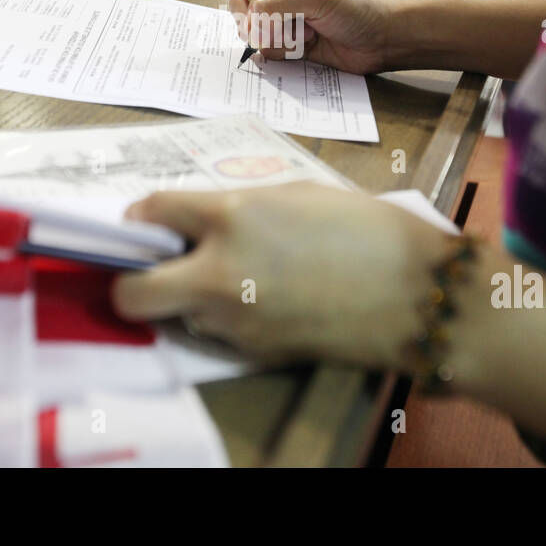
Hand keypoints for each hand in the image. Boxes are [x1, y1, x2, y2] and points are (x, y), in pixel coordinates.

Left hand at [112, 182, 455, 367]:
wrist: (414, 292)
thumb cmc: (364, 228)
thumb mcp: (294, 194)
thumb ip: (236, 207)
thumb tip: (198, 220)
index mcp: (229, 216)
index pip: (152, 212)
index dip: (143, 215)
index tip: (148, 221)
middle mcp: (216, 272)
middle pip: (132, 291)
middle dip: (131, 279)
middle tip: (154, 266)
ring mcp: (232, 320)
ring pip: (178, 314)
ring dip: (190, 296)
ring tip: (239, 277)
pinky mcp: (252, 352)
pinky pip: (218, 331)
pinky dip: (226, 316)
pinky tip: (267, 298)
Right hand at [229, 0, 397, 74]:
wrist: (382, 39)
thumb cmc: (357, 7)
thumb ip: (277, 3)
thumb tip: (253, 22)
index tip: (267, 10)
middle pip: (241, 4)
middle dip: (258, 21)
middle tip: (281, 27)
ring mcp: (284, 18)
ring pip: (253, 31)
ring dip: (277, 37)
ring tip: (307, 35)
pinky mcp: (289, 42)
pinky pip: (267, 50)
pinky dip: (283, 52)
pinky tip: (308, 47)